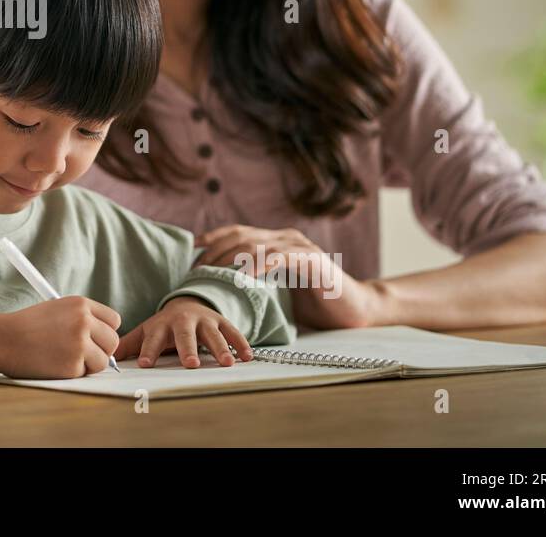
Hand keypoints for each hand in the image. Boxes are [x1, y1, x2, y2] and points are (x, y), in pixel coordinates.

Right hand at [0, 296, 120, 378]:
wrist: (5, 339)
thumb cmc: (26, 325)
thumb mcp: (57, 309)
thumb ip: (81, 318)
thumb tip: (102, 336)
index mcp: (81, 304)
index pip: (114, 320)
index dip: (105, 331)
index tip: (95, 337)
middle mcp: (84, 321)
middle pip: (113, 341)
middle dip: (101, 350)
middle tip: (84, 354)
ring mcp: (80, 344)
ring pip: (103, 361)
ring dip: (89, 364)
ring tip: (67, 358)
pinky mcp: (73, 365)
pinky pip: (85, 373)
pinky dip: (73, 373)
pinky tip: (56, 364)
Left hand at [114, 296, 252, 367]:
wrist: (186, 304)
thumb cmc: (163, 326)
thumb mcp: (146, 331)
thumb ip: (129, 346)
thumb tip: (107, 359)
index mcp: (161, 326)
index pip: (152, 339)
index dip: (148, 350)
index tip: (145, 364)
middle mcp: (182, 322)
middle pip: (184, 335)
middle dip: (188, 348)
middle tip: (190, 364)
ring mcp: (203, 320)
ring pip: (212, 334)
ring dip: (220, 348)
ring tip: (226, 363)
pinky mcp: (221, 321)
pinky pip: (232, 332)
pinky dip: (240, 343)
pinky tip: (247, 356)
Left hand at [194, 224, 385, 329]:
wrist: (355, 312)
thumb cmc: (314, 304)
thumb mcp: (276, 291)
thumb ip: (255, 282)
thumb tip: (218, 289)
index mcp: (276, 242)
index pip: (236, 233)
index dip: (212, 239)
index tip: (190, 252)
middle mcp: (286, 238)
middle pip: (240, 236)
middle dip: (214, 251)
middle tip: (196, 269)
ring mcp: (300, 247)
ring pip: (256, 244)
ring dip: (230, 259)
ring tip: (211, 274)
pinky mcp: (313, 260)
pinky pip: (281, 257)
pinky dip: (260, 264)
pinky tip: (244, 275)